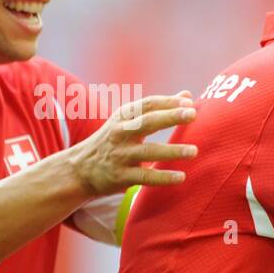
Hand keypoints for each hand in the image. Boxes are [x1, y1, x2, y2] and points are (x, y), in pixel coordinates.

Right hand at [70, 91, 198, 195]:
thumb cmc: (113, 141)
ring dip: (172, 151)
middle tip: (193, 114)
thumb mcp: (128, 121)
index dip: (168, 102)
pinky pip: (145, 176)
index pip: (148, 105)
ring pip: (149, 151)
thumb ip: (158, 109)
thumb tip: (187, 95)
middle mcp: (121, 133)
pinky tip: (181, 177)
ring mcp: (120, 155)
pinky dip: (163, 177)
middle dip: (170, 117)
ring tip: (194, 151)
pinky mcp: (121, 176)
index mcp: (124, 117)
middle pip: (148, 122)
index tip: (189, 102)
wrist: (79, 169)